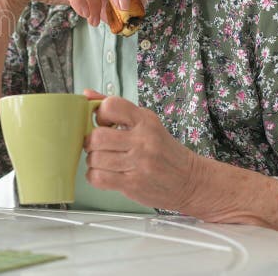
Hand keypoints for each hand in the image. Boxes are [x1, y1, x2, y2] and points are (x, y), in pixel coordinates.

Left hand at [82, 89, 198, 210]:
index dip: (99, 114)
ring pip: (95, 158)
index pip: (110, 105)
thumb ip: (117, 109)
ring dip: (92, 161)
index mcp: (145, 120)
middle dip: (91, 143)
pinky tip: (104, 174)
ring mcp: (139, 163)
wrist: (191, 181)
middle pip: (97, 137)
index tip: (103, 123)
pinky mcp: (133, 184)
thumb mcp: (146, 123)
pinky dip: (94, 176)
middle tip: (97, 146)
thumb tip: (86, 94)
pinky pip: (98, 177)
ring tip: (103, 161)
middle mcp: (142, 140)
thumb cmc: (164, 151)